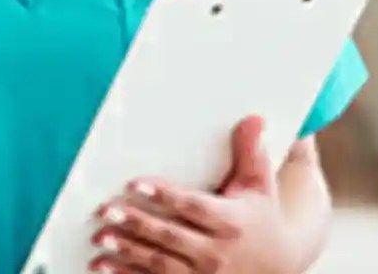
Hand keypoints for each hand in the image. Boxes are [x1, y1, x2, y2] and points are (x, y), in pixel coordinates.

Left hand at [89, 117, 300, 273]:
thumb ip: (251, 152)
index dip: (164, 195)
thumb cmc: (261, 220)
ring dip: (127, 250)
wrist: (277, 266)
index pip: (194, 207)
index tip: (135, 184)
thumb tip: (253, 118)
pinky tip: (101, 264)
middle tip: (107, 210)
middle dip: (137, 223)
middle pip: (171, 236)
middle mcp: (217, 252)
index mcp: (231, 222)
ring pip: (159, 263)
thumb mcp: (260, 187)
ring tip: (100, 235)